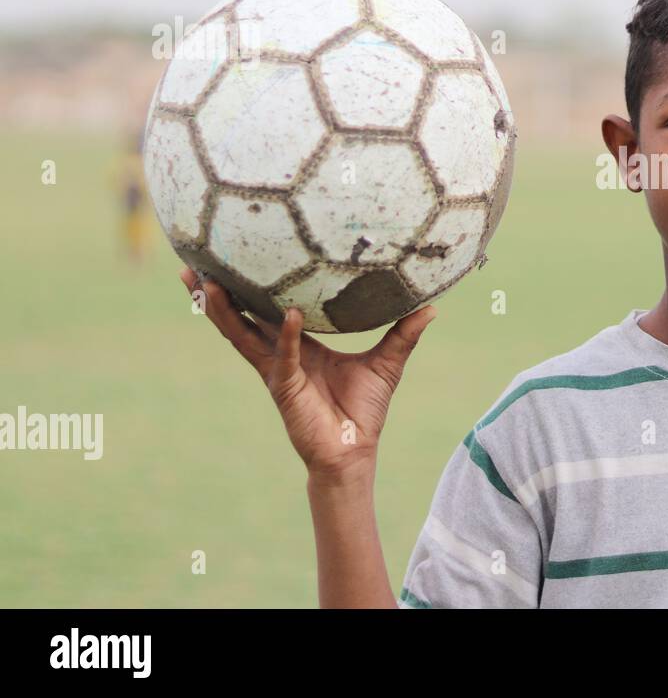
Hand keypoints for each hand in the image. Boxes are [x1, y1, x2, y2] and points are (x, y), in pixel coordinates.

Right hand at [180, 268, 435, 479]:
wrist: (356, 451)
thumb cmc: (365, 410)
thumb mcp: (388, 361)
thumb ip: (404, 333)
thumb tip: (431, 306)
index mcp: (299, 346)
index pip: (266, 310)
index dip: (248, 289)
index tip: (232, 260)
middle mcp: (281, 355)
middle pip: (240, 318)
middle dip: (216, 294)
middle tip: (193, 265)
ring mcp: (278, 371)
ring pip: (243, 335)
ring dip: (225, 311)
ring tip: (207, 284)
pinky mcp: (286, 389)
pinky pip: (285, 357)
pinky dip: (287, 337)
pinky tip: (289, 315)